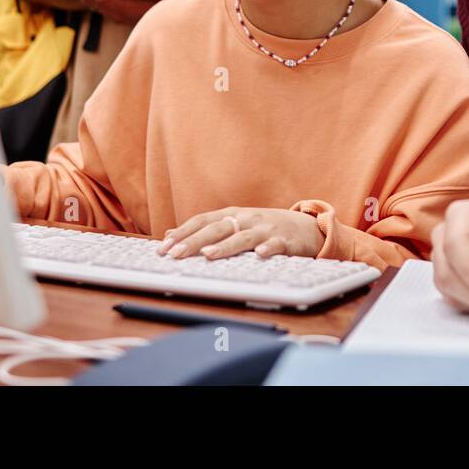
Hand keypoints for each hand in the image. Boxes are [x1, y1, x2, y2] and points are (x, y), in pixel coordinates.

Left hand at [158, 207, 324, 259]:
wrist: (305, 227)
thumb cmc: (264, 227)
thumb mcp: (235, 223)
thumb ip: (205, 228)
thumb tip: (170, 233)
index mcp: (232, 215)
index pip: (202, 221)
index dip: (183, 232)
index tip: (164, 246)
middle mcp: (246, 219)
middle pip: (217, 228)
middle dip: (195, 241)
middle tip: (176, 254)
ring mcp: (266, 228)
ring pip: (243, 237)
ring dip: (226, 245)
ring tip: (209, 254)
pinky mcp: (285, 240)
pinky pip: (276, 244)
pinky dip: (267, 248)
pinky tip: (260, 254)